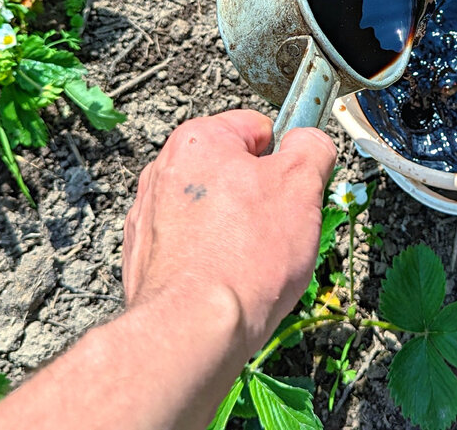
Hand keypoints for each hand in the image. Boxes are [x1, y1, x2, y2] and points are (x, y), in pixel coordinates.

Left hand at [123, 109, 336, 351]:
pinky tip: (226, 278)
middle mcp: (165, 170)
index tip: (296, 184)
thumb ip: (312, 148)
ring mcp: (149, 213)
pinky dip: (210, 256)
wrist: (194, 329)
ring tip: (252, 260)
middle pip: (233, 170)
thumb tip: (310, 142)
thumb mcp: (302, 186)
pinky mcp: (145, 254)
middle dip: (260, 196)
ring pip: (213, 210)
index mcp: (199, 141)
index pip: (258, 127)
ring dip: (235, 228)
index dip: (286, 158)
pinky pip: (191, 243)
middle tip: (277, 229)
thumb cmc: (244, 259)